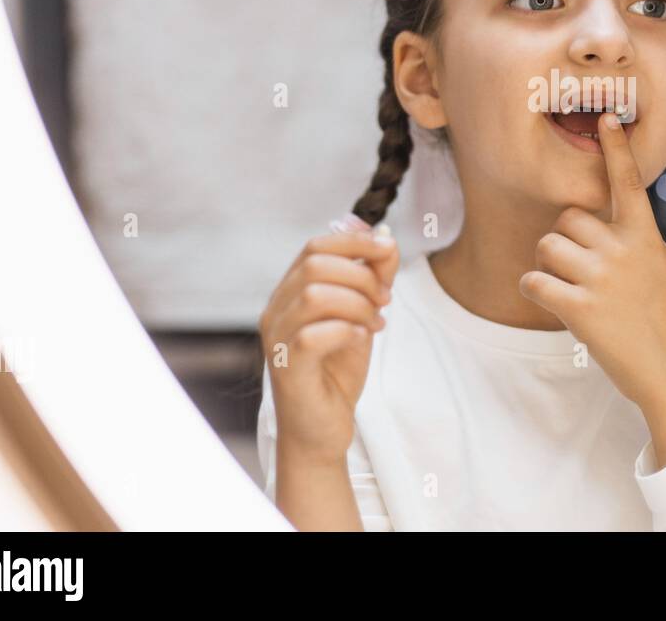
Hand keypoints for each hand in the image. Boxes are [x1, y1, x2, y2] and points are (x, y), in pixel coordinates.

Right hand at [259, 217, 399, 463]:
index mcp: (290, 293)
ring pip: (314, 295)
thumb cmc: (337, 371)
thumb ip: (373, 277)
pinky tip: (361, 341)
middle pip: (314, 264)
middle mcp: (276, 311)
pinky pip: (313, 335)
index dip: (355, 241)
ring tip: (376, 323)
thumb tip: (384, 235)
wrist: (323, 429)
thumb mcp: (363, 316)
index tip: (389, 251)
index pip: (314, 246)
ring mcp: (277, 340)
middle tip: (385, 300)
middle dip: (361, 275)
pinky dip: (347, 331)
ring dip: (357, 303)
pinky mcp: (287, 369)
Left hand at [519, 112, 665, 439]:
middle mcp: (621, 253)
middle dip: (568, 237)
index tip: (605, 119)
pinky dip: (534, 287)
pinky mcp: (578, 310)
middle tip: (583, 262)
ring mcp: (598, 280)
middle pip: (569, 217)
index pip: (627, 182)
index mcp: (647, 238)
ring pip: (547, 247)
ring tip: (569, 283)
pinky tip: (551, 298)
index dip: (616, 148)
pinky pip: (535, 281)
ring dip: (549, 263)